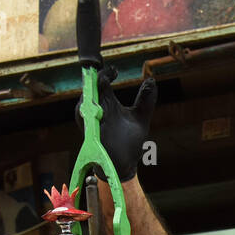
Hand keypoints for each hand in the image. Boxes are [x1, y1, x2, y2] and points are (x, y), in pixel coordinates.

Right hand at [76, 67, 156, 181]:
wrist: (125, 164)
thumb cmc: (130, 142)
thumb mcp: (141, 118)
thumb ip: (146, 101)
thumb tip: (152, 80)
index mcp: (108, 103)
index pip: (103, 81)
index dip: (107, 73)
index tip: (116, 70)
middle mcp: (97, 108)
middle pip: (91, 87)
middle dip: (97, 78)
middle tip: (107, 75)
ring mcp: (91, 119)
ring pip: (85, 100)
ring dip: (92, 92)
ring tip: (101, 84)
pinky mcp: (88, 131)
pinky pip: (83, 117)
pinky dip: (87, 109)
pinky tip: (95, 103)